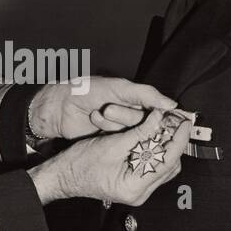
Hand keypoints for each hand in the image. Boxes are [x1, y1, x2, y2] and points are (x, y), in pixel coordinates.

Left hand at [27, 77, 178, 141]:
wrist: (59, 107)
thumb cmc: (86, 90)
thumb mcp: (118, 87)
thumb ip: (145, 95)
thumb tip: (171, 104)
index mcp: (136, 99)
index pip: (158, 111)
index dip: (161, 116)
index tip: (165, 121)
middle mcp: (130, 115)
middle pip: (143, 124)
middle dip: (126, 117)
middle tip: (109, 109)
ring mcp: (119, 129)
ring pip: (130, 134)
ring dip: (114, 124)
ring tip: (98, 112)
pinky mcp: (109, 142)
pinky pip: (118, 143)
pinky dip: (108, 134)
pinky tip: (97, 123)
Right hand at [28, 108, 190, 206]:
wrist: (63, 175)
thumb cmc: (79, 164)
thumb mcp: (112, 144)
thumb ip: (140, 132)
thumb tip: (160, 119)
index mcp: (135, 187)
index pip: (167, 161)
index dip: (178, 140)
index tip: (184, 123)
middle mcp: (139, 192)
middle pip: (169, 164)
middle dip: (173, 141)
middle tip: (174, 121)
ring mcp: (138, 189)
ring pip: (163, 165)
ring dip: (164, 145)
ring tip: (164, 126)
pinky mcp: (135, 183)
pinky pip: (152, 166)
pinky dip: (154, 150)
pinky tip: (152, 136)